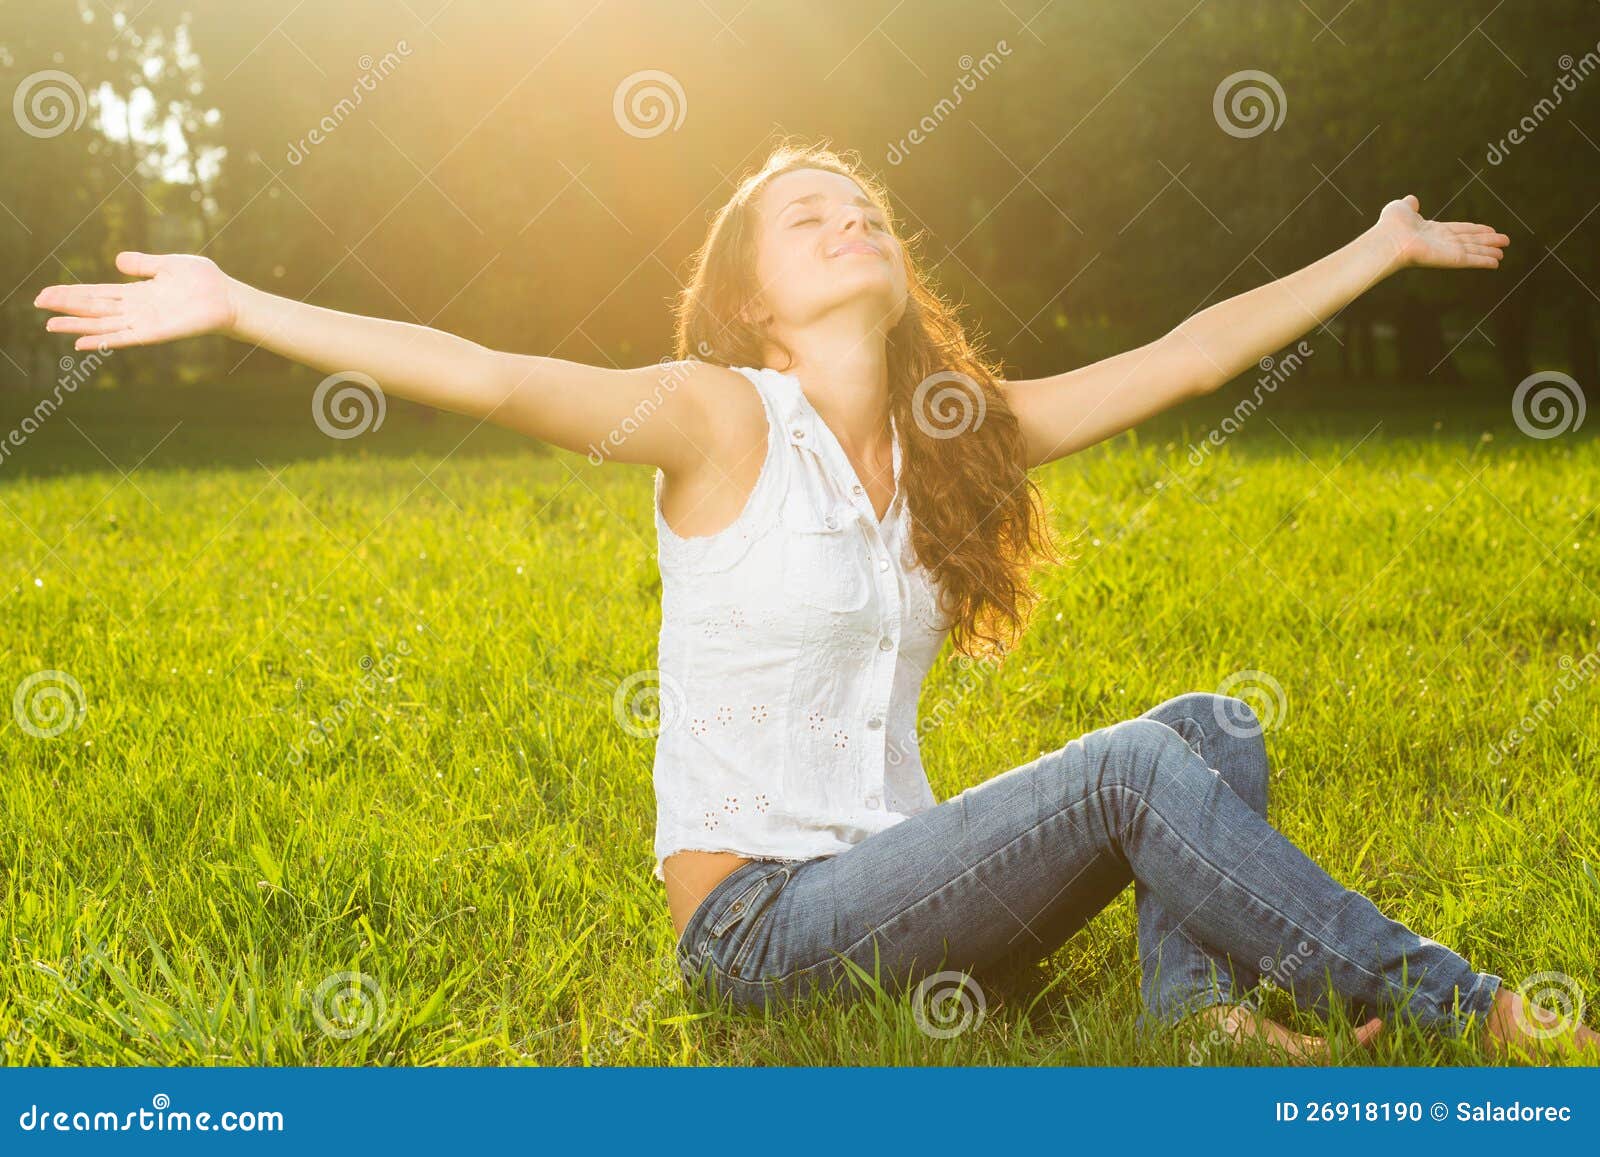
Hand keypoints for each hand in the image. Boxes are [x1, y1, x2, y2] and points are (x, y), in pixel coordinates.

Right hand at [34, 251, 238, 350]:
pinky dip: (102, 340)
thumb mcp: (168, 264)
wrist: (228, 297)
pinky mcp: (154, 333)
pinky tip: (82, 343)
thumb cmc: (204, 281)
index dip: (71, 293)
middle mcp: (136, 309)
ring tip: (50, 324)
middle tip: (37, 304)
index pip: (97, 292)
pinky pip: (123, 338)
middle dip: (65, 306)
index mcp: (137, 292)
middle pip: (93, 308)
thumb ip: (142, 264)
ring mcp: (144, 322)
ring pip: (102, 324)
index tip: (47, 292)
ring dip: (76, 325)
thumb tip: (117, 261)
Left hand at [1373, 194, 1508, 271]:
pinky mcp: (1449, 259)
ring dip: (1489, 251)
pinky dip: (1484, 261)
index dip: (1475, 230)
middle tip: (1504, 241)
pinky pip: (1470, 259)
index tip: (1489, 230)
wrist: (1387, 239)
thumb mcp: (1401, 208)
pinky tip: (1496, 262)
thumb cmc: (1390, 225)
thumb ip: (1409, 204)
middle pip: (1469, 241)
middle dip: (1487, 241)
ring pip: (1473, 251)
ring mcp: (1445, 252)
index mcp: (1432, 232)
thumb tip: (1411, 199)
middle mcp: (1440, 243)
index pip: (1458, 230)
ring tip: (1503, 252)